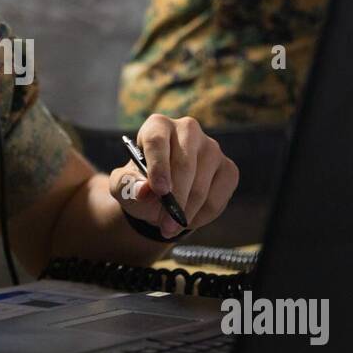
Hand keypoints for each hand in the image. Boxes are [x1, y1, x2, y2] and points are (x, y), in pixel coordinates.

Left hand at [109, 114, 238, 238]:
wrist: (160, 196)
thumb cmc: (140, 185)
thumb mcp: (124, 187)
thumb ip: (128, 186)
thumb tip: (143, 191)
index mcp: (157, 126)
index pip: (157, 141)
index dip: (159, 166)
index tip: (160, 192)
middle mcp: (188, 130)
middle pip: (184, 164)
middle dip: (175, 200)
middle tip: (164, 226)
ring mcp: (211, 148)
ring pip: (202, 185)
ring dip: (186, 213)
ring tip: (170, 226)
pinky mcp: (228, 168)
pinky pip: (218, 197)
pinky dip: (202, 216)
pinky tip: (188, 219)